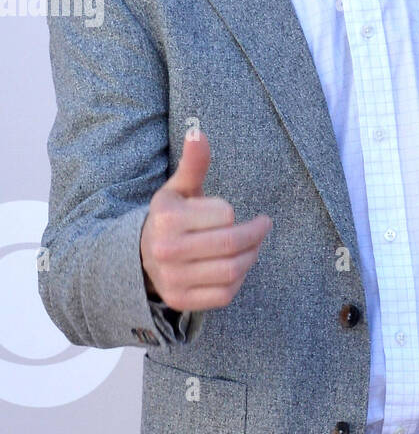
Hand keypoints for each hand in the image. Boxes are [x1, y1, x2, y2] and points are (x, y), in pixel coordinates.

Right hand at [139, 130, 271, 311]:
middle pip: (232, 244)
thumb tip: (198, 133)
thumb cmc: (171, 218)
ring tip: (253, 246)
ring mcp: (173, 279)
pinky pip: (225, 293)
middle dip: (256, 234)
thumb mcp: (179, 189)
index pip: (224, 214)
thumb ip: (193, 164)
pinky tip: (237, 267)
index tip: (230, 211)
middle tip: (263, 226)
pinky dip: (239, 280)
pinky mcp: (180, 300)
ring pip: (232, 270)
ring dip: (252, 256)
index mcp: (167, 217)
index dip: (232, 212)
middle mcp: (166, 250)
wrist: (140, 257)